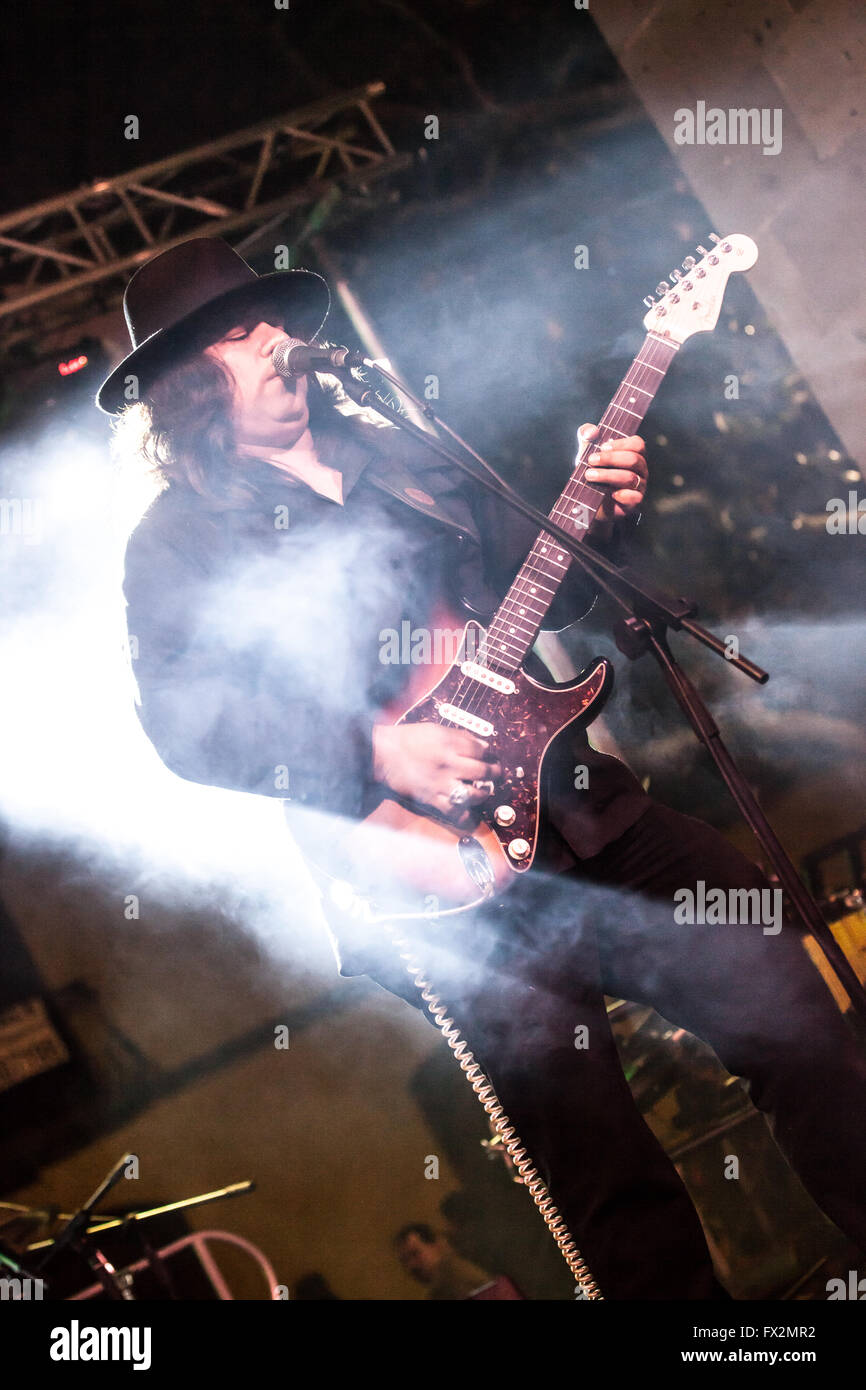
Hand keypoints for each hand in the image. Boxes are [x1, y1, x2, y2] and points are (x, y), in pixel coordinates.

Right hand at [372, 723, 499, 819]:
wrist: (382, 754)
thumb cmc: (406, 739)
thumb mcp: (435, 729)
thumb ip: (459, 736)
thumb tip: (480, 744)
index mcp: (449, 743)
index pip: (481, 750)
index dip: (489, 753)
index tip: (490, 755)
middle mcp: (448, 764)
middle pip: (483, 771)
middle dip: (495, 773)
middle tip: (497, 773)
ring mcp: (441, 784)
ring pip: (473, 794)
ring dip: (483, 794)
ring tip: (484, 791)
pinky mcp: (431, 799)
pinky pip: (454, 813)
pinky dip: (464, 815)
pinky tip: (469, 812)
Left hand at [578, 423, 647, 536]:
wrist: (588, 502)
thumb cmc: (593, 473)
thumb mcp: (586, 452)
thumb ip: (586, 436)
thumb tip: (591, 432)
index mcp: (634, 455)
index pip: (638, 444)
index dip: (621, 444)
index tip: (602, 447)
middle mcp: (640, 470)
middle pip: (633, 459)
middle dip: (610, 459)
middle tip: (591, 460)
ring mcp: (639, 487)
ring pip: (630, 478)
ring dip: (607, 475)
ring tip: (589, 475)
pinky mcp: (634, 504)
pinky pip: (634, 497)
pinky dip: (622, 494)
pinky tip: (610, 494)